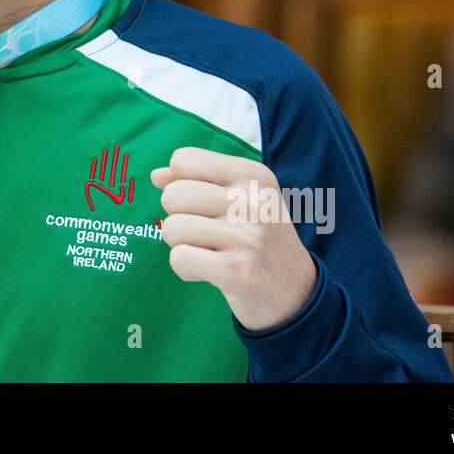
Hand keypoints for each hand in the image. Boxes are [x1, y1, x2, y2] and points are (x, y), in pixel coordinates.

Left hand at [151, 146, 316, 331]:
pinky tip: (208, 272)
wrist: (298, 293)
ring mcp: (246, 236)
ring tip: (210, 252)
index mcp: (253, 176)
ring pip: (172, 228)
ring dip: (181, 245)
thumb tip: (156, 175)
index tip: (202, 205)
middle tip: (205, 233)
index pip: (184, 160)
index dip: (180, 184)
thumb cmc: (259, 240)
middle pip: (172, 195)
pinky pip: (179, 258)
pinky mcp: (236, 270)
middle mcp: (253, 200)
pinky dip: (185, 269)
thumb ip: (197, 181)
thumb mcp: (240, 200)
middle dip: (178, 218)